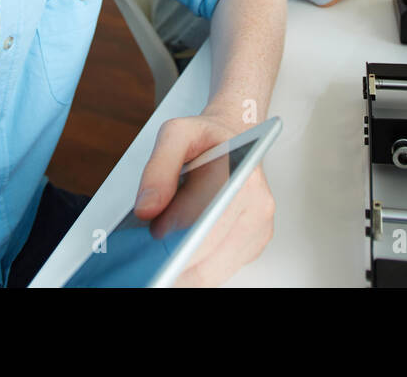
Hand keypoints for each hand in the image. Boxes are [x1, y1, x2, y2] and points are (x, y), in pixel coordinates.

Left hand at [134, 115, 274, 286]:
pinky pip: (220, 270)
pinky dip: (197, 268)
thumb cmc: (206, 138)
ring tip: (161, 257)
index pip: (202, 222)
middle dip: (173, 258)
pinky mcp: (255, 244)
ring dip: (184, 268)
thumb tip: (146, 210)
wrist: (234, 138)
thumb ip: (158, 169)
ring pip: (212, 271)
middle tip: (148, 254)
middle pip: (206, 253)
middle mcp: (258, 205)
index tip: (151, 236)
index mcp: (242, 177)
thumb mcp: (176, 135)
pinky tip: (183, 254)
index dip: (172, 235)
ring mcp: (259, 228)